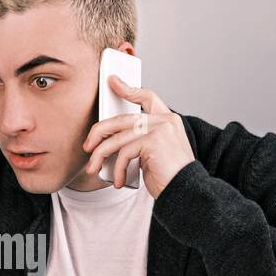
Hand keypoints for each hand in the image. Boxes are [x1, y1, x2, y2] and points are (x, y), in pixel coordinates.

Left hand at [82, 76, 194, 199]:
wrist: (187, 193)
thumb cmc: (170, 178)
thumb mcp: (154, 155)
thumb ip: (139, 141)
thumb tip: (111, 143)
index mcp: (169, 121)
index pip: (148, 97)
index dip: (129, 89)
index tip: (113, 82)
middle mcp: (166, 120)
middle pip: (122, 119)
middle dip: (99, 132)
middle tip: (88, 146)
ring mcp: (160, 128)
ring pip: (118, 137)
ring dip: (101, 154)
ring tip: (94, 168)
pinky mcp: (154, 141)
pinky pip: (125, 153)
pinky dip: (118, 169)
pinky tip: (119, 181)